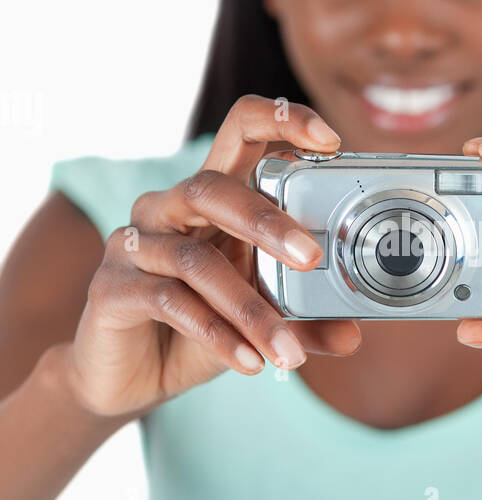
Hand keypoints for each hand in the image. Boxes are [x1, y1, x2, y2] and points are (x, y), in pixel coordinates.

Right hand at [64, 95, 361, 416]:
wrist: (127, 377)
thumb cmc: (197, 330)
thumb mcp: (256, 321)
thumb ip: (301, 321)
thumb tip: (352, 336)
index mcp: (212, 198)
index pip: (241, 132)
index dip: (281, 122)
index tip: (331, 141)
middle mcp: (168, 208)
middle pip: (212, 188)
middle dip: (266, 221)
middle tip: (312, 258)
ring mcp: (135, 245)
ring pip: (195, 261)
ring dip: (248, 308)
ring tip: (287, 352)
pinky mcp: (111, 288)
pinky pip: (168, 302)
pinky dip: (216, 335)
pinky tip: (250, 363)